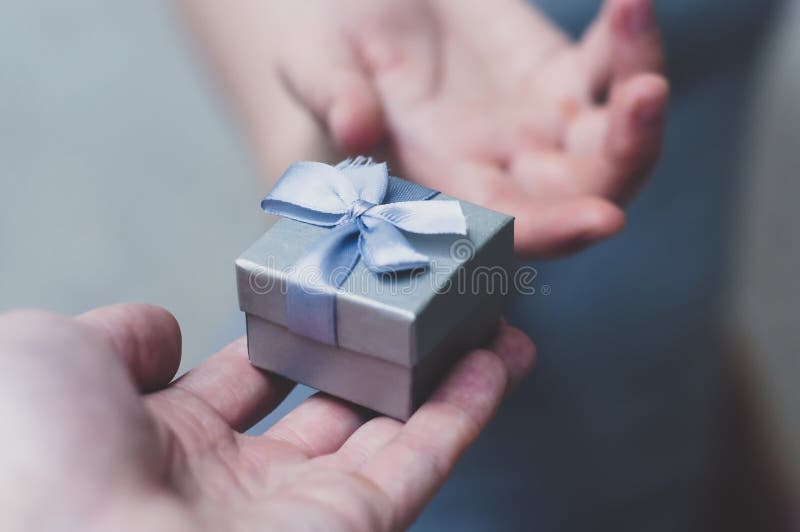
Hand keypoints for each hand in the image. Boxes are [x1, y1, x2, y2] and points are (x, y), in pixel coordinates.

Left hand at [0, 304, 533, 530]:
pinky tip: (499, 359)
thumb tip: (162, 329)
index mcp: (163, 440)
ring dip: (443, 376)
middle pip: (332, 405)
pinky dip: (467, 409)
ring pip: (392, 432)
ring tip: (484, 322)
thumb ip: (114, 337)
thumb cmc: (32, 458)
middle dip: (379, 355)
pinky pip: (423, 461)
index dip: (290, 331)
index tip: (332, 289)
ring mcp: (297, 511)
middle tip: (422, 304)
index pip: (248, 377)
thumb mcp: (50, 358)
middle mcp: (235, 481)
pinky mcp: (352, 529)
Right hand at [276, 0, 667, 255]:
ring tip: (634, 18)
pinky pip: (608, 68)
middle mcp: (496, 167)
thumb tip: (351, 128)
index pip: (501, 226)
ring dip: (639, 100)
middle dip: (624, 158)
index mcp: (437, 182)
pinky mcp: (558, 78)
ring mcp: (536, 126)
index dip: (549, 231)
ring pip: (610, 139)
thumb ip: (330, 93)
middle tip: (645, 94)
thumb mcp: (314, 58)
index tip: (601, 220)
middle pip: (581, 192)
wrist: (363, 2)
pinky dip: (628, 39)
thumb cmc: (330, 33)